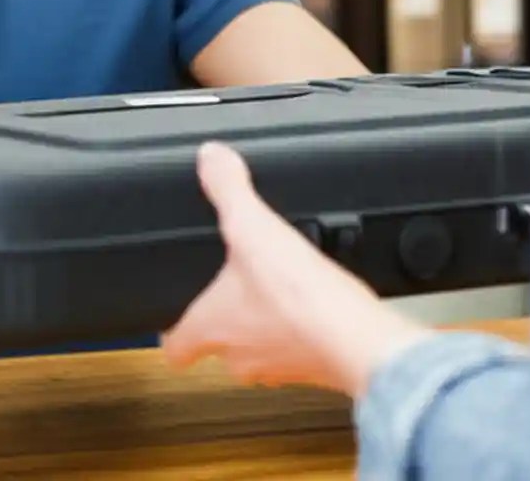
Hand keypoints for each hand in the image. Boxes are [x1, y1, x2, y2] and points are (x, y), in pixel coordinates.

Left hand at [161, 143, 432, 396]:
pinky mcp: (313, 372)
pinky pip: (299, 357)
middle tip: (233, 297)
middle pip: (219, 348)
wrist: (358, 338)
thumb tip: (210, 158)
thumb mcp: (252, 226)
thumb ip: (228, 190)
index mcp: (212, 326)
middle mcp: (240, 356)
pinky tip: (314, 313)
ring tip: (276, 300)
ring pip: (260, 354)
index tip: (172, 325)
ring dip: (265, 330)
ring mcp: (278, 369)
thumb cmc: (299, 295)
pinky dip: (302, 337)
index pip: (175, 345)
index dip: (172, 334)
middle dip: (225, 324)